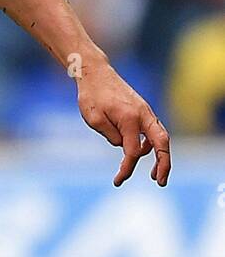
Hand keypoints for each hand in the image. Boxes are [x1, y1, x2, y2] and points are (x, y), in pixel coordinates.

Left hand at [76, 61, 170, 186]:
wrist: (96, 73)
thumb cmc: (92, 96)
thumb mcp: (94, 120)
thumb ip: (111, 136)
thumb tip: (125, 147)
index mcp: (130, 119)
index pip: (133, 152)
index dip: (127, 169)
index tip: (117, 181)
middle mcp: (143, 115)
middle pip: (162, 144)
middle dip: (164, 165)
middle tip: (161, 182)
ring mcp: (145, 112)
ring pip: (161, 137)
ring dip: (161, 156)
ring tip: (155, 175)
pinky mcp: (143, 111)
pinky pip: (153, 131)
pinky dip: (153, 144)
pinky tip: (144, 152)